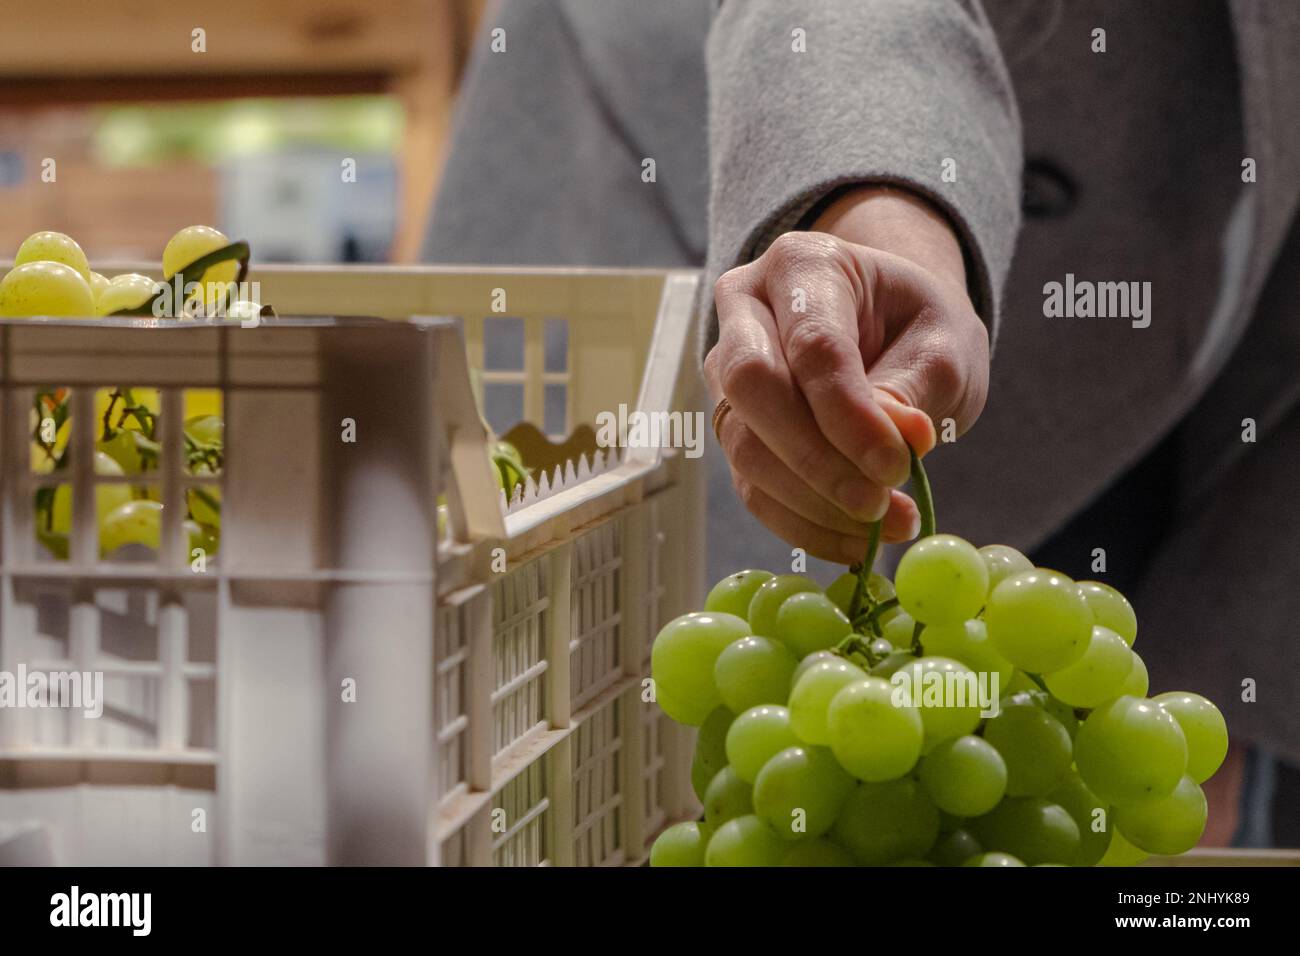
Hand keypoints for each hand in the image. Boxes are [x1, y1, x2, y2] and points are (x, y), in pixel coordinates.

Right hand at [704, 186, 989, 562]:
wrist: (892, 332)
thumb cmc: (919, 326)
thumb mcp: (945, 342)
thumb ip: (916, 387)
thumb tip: (897, 443)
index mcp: (803, 265)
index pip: (812, 346)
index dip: (850, 416)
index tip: (899, 468)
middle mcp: (747, 310)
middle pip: (752, 386)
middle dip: (815, 458)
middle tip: (879, 503)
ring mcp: (728, 372)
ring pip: (743, 444)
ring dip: (813, 501)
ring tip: (887, 527)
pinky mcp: (733, 428)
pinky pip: (751, 486)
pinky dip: (803, 525)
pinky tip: (856, 544)